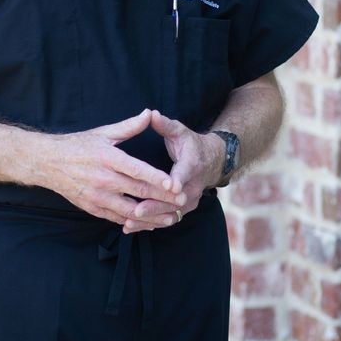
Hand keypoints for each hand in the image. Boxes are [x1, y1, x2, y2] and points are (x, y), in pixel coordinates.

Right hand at [39, 109, 180, 226]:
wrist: (49, 162)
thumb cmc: (79, 145)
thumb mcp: (103, 132)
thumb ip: (129, 126)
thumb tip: (149, 113)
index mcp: (108, 158)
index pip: (137, 170)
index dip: (157, 178)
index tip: (175, 184)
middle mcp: (103, 179)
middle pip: (138, 192)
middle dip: (162, 198)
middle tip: (182, 202)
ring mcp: (97, 196)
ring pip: (130, 211)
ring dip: (152, 217)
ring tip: (171, 218)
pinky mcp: (93, 208)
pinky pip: (117, 218)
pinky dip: (134, 223)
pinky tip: (148, 223)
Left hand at [125, 111, 223, 233]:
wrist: (212, 162)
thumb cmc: (191, 145)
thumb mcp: (180, 132)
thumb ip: (165, 125)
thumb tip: (151, 113)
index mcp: (191, 165)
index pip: (184, 173)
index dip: (178, 180)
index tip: (170, 186)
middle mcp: (192, 186)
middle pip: (175, 200)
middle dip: (156, 206)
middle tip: (137, 211)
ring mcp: (189, 200)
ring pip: (170, 213)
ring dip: (151, 219)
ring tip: (129, 223)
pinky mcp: (183, 209)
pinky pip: (167, 219)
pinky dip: (151, 224)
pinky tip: (131, 227)